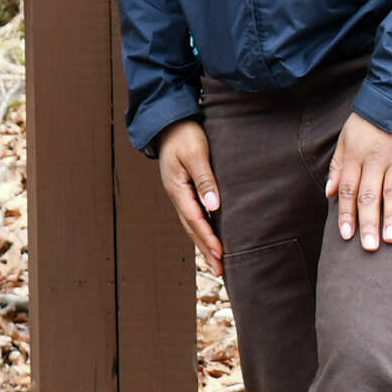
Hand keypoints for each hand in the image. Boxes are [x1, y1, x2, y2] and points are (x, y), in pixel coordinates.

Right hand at [155, 120, 223, 276]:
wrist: (170, 121)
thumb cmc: (184, 134)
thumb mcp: (195, 153)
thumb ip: (205, 179)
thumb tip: (214, 207)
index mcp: (177, 188)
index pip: (194, 219)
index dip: (208, 237)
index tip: (221, 253)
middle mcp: (177, 194)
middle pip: (191, 227)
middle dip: (206, 249)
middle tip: (221, 270)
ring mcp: (179, 193)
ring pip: (192, 224)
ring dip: (204, 243)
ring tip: (217, 262)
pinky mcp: (185, 189)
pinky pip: (194, 215)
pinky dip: (202, 230)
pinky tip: (211, 237)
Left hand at [325, 113, 391, 250]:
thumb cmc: (367, 122)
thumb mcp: (345, 139)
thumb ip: (337, 166)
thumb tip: (327, 192)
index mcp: (355, 157)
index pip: (347, 190)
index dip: (346, 214)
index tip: (346, 236)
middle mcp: (375, 160)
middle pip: (369, 195)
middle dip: (368, 222)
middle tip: (369, 247)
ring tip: (391, 239)